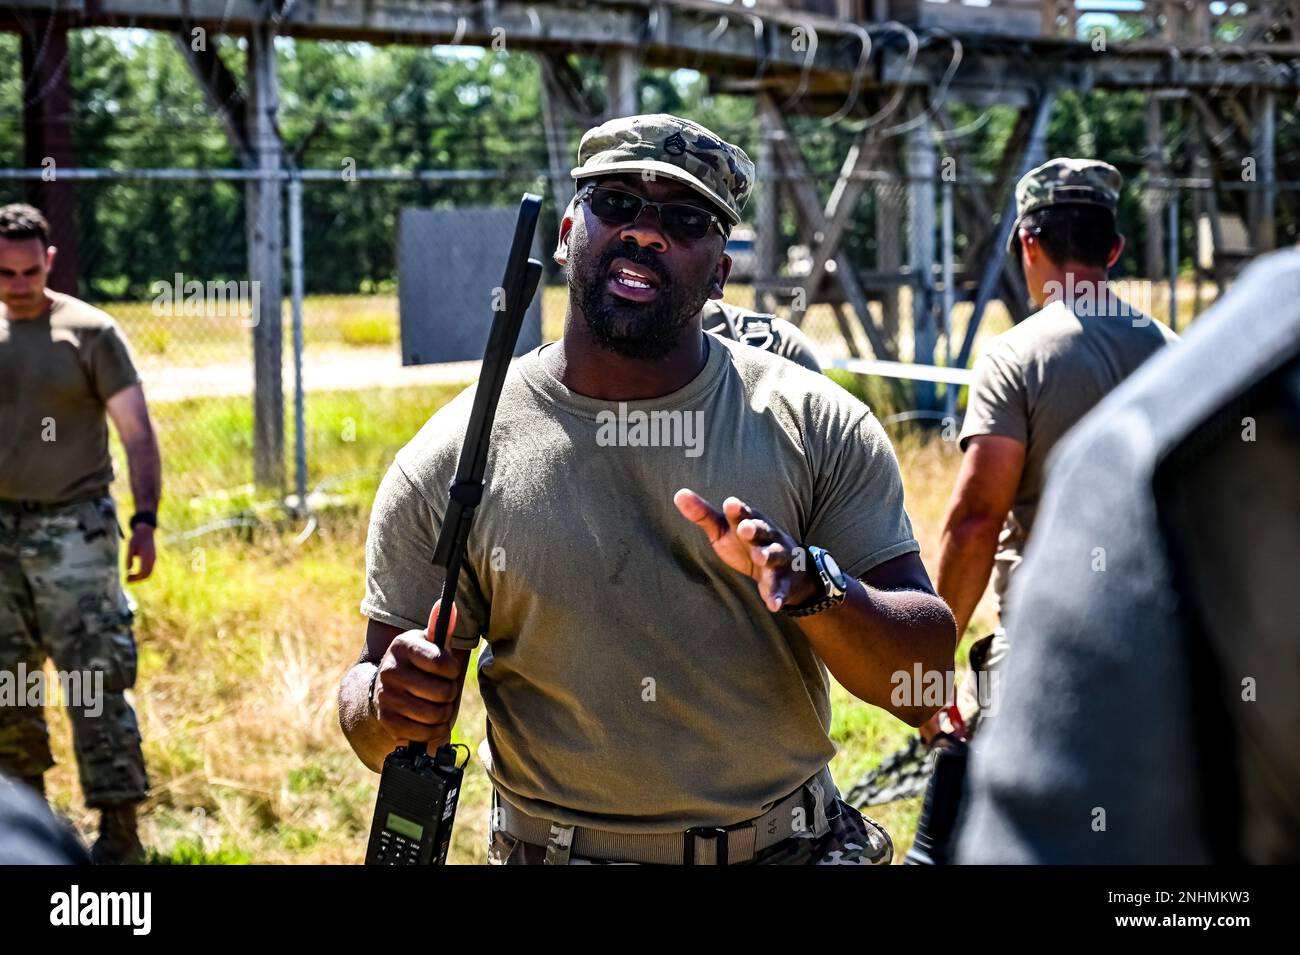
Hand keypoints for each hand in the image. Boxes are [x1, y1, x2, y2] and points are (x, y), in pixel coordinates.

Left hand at [125, 524, 155, 581]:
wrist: (145, 532)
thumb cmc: (136, 539)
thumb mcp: (130, 547)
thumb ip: (129, 558)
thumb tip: (128, 570)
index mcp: (146, 557)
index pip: (142, 573)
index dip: (134, 578)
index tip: (125, 578)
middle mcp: (152, 560)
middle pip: (146, 575)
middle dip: (137, 580)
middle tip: (126, 580)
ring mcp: (153, 560)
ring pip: (149, 574)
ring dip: (140, 578)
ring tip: (129, 577)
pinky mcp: (153, 559)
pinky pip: (149, 570)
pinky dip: (142, 574)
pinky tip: (134, 572)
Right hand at [373, 599, 462, 745]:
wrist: (383, 690)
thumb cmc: (417, 665)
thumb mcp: (427, 645)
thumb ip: (441, 629)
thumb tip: (449, 607)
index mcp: (402, 646)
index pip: (442, 662)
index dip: (452, 670)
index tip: (448, 670)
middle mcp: (389, 670)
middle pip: (443, 691)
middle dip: (450, 692)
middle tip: (443, 690)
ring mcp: (386, 697)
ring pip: (436, 714)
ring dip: (444, 712)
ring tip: (437, 704)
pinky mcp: (388, 721)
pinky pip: (426, 733)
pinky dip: (435, 730)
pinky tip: (429, 720)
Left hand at [673, 489, 819, 612]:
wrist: (786, 565)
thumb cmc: (745, 542)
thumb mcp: (723, 528)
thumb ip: (703, 514)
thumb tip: (679, 494)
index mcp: (750, 521)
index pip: (743, 513)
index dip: (737, 510)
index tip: (730, 504)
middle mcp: (766, 536)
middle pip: (762, 530)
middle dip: (754, 529)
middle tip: (745, 528)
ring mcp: (777, 557)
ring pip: (774, 554)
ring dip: (767, 555)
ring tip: (759, 558)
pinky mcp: (782, 580)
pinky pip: (781, 587)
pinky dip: (778, 595)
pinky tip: (773, 605)